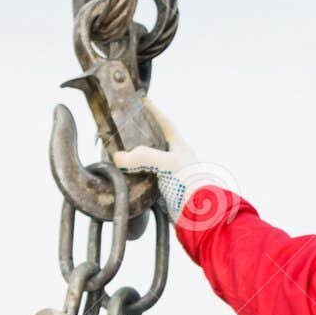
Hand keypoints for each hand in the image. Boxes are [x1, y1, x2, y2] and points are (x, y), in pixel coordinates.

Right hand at [111, 96, 197, 221]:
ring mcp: (168, 174)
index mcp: (179, 146)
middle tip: (120, 129)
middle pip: (153, 141)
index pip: (165, 123)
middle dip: (138, 135)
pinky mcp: (162, 190)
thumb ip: (143, 156)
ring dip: (132, 158)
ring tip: (115, 152)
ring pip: (147, 161)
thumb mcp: (168, 163)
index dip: (154, 111)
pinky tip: (122, 176)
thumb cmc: (190, 184)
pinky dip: (132, 176)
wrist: (200, 214)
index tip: (143, 100)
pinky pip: (144, 179)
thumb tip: (118, 158)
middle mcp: (175, 158)